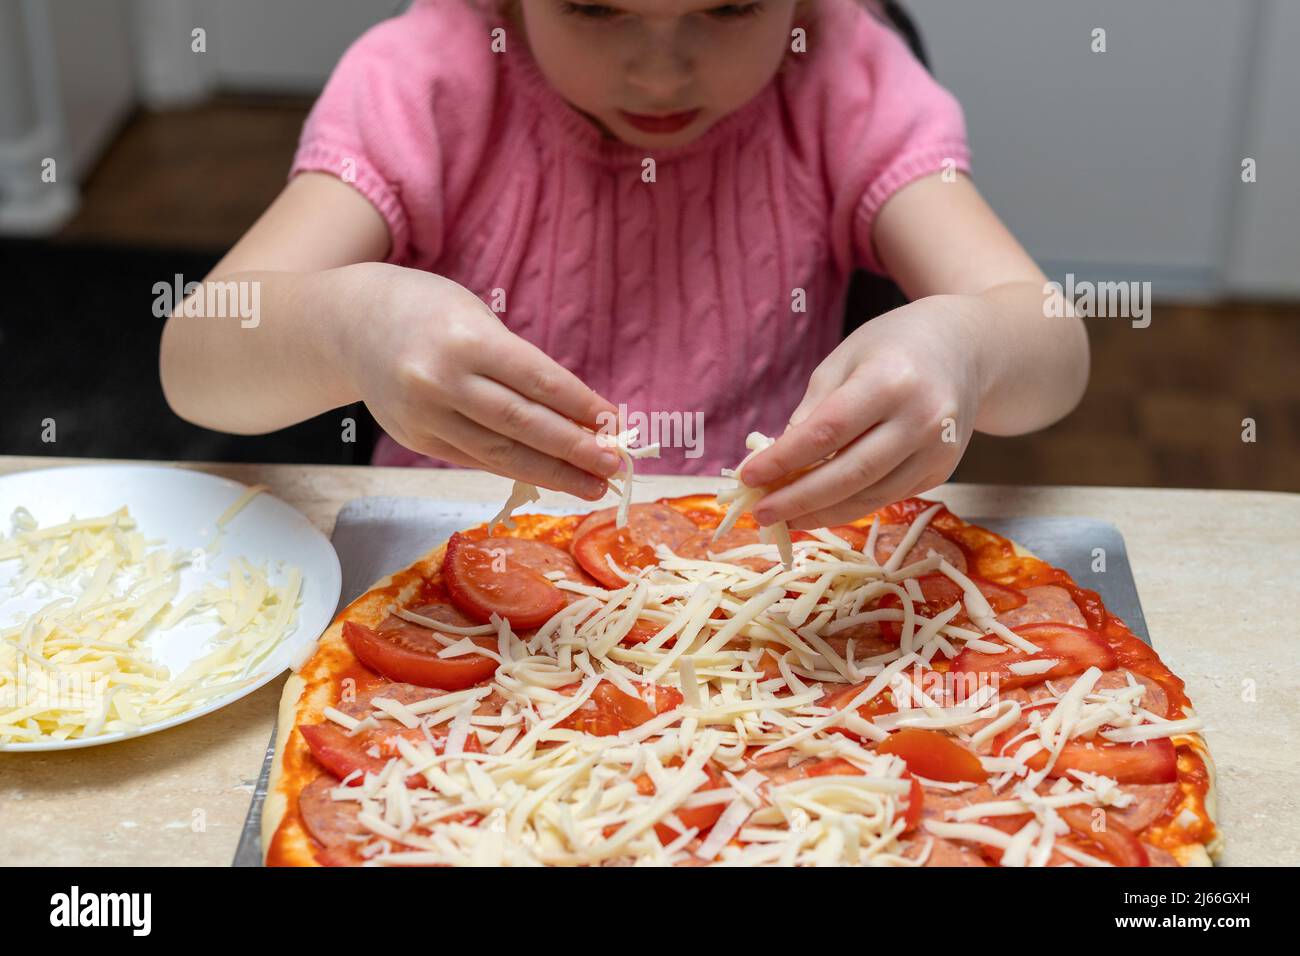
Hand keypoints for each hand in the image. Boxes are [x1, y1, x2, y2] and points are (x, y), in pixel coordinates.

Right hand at [340, 263, 621, 498]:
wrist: (349, 324)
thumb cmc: (428, 311)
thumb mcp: (476, 317)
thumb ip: (519, 365)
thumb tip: (578, 416)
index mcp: (466, 341)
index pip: (539, 382)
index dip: (582, 407)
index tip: (615, 423)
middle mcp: (443, 382)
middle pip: (523, 425)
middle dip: (574, 450)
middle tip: (613, 466)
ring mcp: (426, 417)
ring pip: (501, 454)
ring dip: (552, 472)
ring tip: (590, 484)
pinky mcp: (417, 440)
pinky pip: (477, 459)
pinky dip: (517, 468)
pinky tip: (548, 475)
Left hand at [741, 295, 986, 528]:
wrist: (966, 349)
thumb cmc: (893, 348)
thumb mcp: (844, 360)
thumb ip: (812, 410)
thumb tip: (776, 463)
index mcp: (890, 380)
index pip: (827, 431)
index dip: (784, 460)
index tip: (749, 476)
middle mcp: (921, 418)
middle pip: (849, 473)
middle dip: (798, 499)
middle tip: (760, 513)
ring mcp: (937, 450)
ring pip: (870, 496)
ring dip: (821, 513)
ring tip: (784, 517)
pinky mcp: (942, 470)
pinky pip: (887, 497)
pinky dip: (849, 507)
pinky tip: (819, 508)